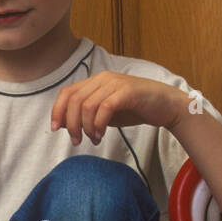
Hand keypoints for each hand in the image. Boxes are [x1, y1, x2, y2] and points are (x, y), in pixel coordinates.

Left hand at [50, 72, 186, 144]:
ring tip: (93, 139)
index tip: (56, 129)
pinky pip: (104, 108)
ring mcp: (116, 83)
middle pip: (74, 100)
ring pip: (87, 105)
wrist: (165, 106)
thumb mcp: (105, 113)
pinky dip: (99, 124)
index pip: (67, 92)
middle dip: (72, 124)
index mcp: (96, 82)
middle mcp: (103, 79)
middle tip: (76, 140)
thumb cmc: (135, 109)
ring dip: (86, 127)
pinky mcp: (128, 92)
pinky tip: (101, 135)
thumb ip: (85, 115)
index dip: (57, 110)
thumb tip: (62, 122)